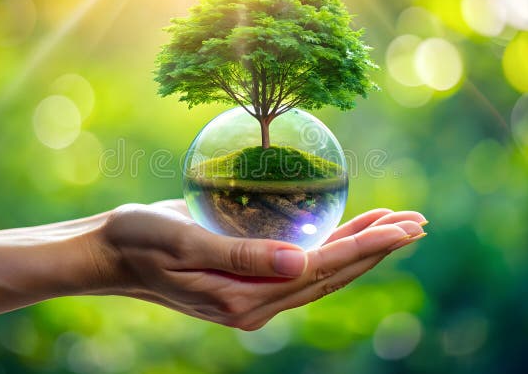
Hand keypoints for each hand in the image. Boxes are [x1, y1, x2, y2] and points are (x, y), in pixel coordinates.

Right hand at [86, 200, 426, 330]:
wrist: (109, 254)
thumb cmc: (139, 241)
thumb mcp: (184, 243)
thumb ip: (242, 256)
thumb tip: (302, 264)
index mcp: (244, 299)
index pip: (320, 270)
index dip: (365, 248)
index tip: (403, 229)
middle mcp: (255, 304)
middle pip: (330, 275)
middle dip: (375, 249)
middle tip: (418, 224)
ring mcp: (252, 294)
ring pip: (320, 271)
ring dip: (358, 247)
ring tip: (396, 225)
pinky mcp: (246, 278)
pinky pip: (299, 265)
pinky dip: (329, 246)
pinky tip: (347, 229)